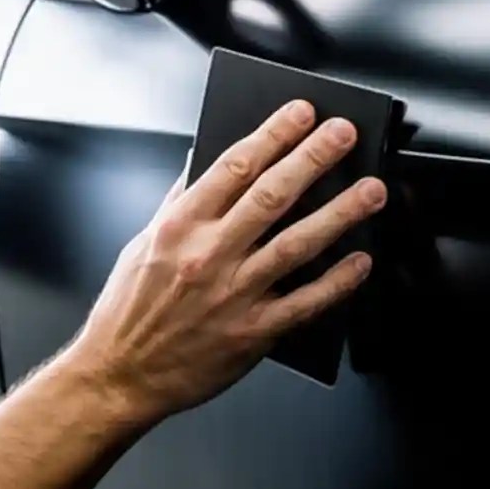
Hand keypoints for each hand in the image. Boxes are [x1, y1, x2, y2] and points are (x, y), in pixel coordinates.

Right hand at [65, 99, 386, 423]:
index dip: (273, 134)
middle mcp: (208, 255)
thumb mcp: (142, 243)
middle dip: (313, 159)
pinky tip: (361, 260)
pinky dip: (336, 282)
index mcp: (179, 227)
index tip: (301, 113)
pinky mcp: (252, 333)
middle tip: (344, 133)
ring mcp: (232, 295)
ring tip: (370, 191)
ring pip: (296, 245)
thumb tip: (202, 160)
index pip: (234, 166)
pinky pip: (304, 303)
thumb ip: (177, 201)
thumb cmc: (129, 311)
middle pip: (271, 196)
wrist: (119, 375)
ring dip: (339, 214)